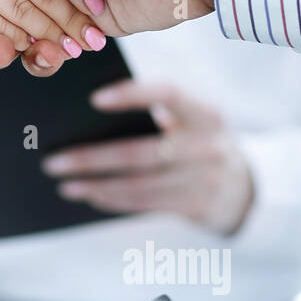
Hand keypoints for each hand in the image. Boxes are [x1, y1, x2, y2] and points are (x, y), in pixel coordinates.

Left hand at [41, 80, 253, 233]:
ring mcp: (204, 179)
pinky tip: (89, 194)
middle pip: (140, 152)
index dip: (133, 94)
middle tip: (53, 161)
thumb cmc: (200, 140)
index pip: (169, 94)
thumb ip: (159, 111)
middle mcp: (208, 145)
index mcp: (205, 112)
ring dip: (96, 185)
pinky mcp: (197, 206)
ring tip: (63, 183)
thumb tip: (92, 111)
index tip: (93, 99)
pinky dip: (113, 199)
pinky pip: (146, 203)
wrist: (247, 187)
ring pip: (138, 184)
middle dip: (91, 158)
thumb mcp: (194, 118)